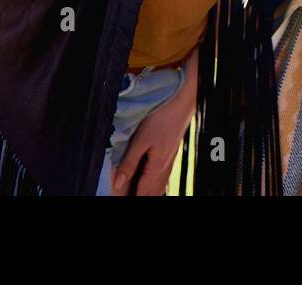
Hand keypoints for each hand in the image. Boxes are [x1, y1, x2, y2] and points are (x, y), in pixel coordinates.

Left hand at [112, 49, 197, 195]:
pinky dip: (155, 185)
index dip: (131, 198)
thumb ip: (129, 163)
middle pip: (152, 192)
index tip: (120, 199)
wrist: (183, 101)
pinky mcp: (170, 153)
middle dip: (141, 197)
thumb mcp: (141, 140)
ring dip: (148, 193)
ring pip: (159, 186)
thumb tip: (118, 184)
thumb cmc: (162, 117)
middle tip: (127, 197)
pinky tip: (153, 183)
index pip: (142, 192)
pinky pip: (163, 177)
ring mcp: (169, 161)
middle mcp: (164, 167)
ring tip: (138, 194)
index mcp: (156, 166)